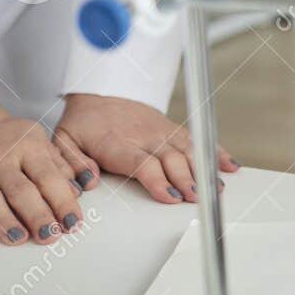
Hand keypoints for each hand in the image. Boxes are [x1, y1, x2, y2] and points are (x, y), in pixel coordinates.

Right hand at [0, 105, 94, 244]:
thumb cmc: (17, 140)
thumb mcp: (42, 143)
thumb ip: (62, 165)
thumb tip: (81, 190)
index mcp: (31, 147)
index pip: (50, 178)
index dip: (62, 202)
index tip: (73, 223)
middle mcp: (5, 158)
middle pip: (22, 190)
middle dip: (37, 215)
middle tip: (50, 235)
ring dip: (6, 221)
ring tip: (20, 238)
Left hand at [55, 94, 237, 204]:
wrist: (103, 95)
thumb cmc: (85, 124)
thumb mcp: (63, 141)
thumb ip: (72, 163)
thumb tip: (88, 181)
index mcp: (117, 142)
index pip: (141, 162)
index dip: (158, 180)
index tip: (170, 196)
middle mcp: (145, 137)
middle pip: (171, 158)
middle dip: (186, 179)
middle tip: (196, 198)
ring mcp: (163, 132)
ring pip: (189, 150)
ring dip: (204, 169)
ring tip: (216, 189)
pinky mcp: (175, 130)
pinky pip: (198, 140)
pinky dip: (216, 152)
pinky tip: (230, 166)